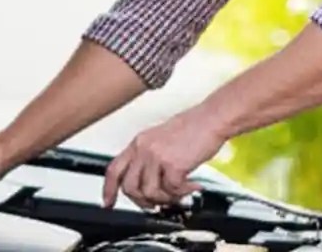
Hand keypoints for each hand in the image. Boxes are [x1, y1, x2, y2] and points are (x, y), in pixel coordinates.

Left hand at [102, 109, 224, 209]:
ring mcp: (157, 156)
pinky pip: (172, 190)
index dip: (108, 189)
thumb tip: (147, 183)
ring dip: (166, 198)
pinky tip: (191, 185)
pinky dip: (183, 192)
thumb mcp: (162, 139)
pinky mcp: (173, 164)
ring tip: (178, 192)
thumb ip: (150, 158)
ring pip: (150, 193)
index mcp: (139, 142)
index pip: (114, 169)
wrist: (212, 118)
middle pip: (129, 187)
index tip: (108, 202)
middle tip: (156, 203)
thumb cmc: (193, 126)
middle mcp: (144, 149)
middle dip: (142, 201)